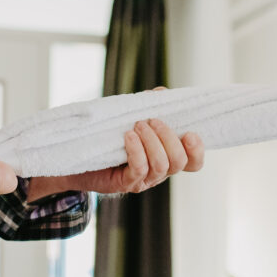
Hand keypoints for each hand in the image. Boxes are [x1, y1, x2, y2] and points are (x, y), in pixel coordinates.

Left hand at [45, 119, 202, 197]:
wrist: (78, 155)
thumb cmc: (108, 135)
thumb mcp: (131, 117)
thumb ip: (149, 106)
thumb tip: (161, 93)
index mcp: (166, 157)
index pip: (193, 162)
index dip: (197, 150)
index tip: (190, 133)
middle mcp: (158, 172)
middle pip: (179, 162)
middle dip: (169, 138)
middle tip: (152, 121)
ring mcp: (143, 180)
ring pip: (161, 166)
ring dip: (152, 142)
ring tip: (137, 126)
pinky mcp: (126, 183)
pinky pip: (139, 169)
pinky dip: (137, 150)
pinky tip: (128, 136)